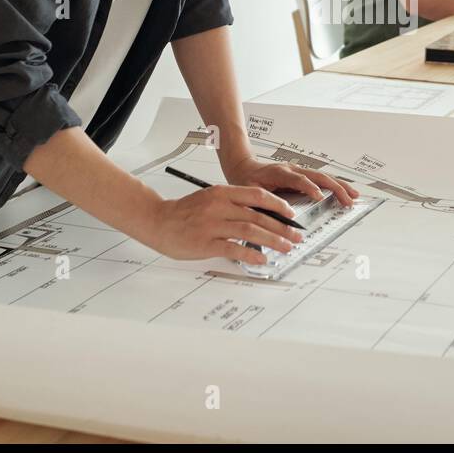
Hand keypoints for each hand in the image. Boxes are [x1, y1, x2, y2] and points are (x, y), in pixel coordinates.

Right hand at [147, 185, 305, 265]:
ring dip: (272, 240)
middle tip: (295, 236)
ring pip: (250, 231)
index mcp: (222, 193)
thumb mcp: (210, 198)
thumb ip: (233, 204)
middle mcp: (219, 206)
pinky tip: (262, 259)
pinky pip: (233, 249)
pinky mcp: (205, 243)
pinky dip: (250, 254)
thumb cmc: (185, 212)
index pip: (258, 195)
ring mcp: (212, 224)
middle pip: (258, 215)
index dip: (278, 205)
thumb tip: (261, 215)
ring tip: (285, 248)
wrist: (158, 220)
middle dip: (281, 227)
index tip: (291, 215)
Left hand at [223, 155, 358, 208]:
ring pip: (323, 176)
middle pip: (318, 176)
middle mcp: (292, 170)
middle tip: (348, 200)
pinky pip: (321, 179)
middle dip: (335, 188)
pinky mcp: (301, 175)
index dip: (309, 188)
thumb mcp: (250, 194)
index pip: (298, 179)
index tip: (319, 198)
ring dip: (339, 186)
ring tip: (354, 196)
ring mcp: (299, 171)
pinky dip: (334, 185)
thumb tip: (275, 221)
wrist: (243, 166)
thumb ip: (262, 205)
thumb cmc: (246, 180)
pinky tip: (344, 193)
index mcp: (279, 173)